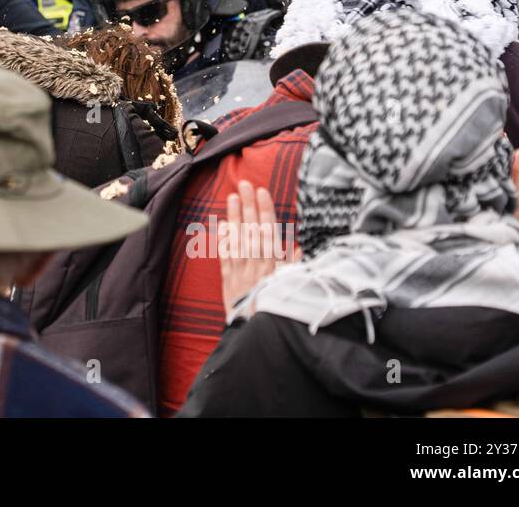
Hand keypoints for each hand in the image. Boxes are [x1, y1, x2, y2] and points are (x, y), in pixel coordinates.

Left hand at [218, 180, 295, 317]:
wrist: (258, 335)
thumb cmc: (279, 311)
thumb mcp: (292, 288)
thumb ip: (292, 267)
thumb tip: (296, 248)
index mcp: (275, 265)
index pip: (270, 231)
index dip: (265, 210)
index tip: (261, 192)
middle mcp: (258, 265)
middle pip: (253, 230)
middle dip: (249, 206)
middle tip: (243, 184)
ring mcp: (241, 272)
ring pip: (238, 240)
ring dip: (235, 217)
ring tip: (232, 197)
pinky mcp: (229, 282)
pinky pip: (226, 258)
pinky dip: (224, 242)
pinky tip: (222, 226)